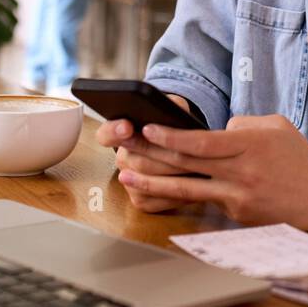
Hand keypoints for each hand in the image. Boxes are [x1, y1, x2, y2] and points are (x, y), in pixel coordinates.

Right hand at [96, 96, 198, 212]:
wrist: (182, 148)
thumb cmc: (175, 124)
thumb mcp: (173, 107)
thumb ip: (169, 106)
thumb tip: (171, 111)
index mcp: (122, 133)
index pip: (107, 134)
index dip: (115, 131)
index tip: (128, 127)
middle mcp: (122, 159)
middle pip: (139, 162)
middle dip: (166, 157)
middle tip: (188, 152)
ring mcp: (129, 182)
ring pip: (149, 183)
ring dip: (176, 176)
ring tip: (200, 167)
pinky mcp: (141, 199)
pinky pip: (157, 201)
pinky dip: (179, 195)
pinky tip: (197, 185)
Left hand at [115, 114, 307, 230]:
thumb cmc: (301, 159)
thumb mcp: (277, 127)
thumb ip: (243, 125)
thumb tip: (215, 131)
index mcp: (250, 146)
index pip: (201, 142)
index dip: (170, 136)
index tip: (147, 128)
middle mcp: (241, 173)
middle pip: (187, 163)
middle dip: (151, 154)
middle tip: (124, 147)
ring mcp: (238, 198)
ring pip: (188, 189)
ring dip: (153, 182)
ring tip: (127, 176)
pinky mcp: (239, 216)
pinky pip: (206, 201)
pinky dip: (182, 194)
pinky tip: (161, 190)